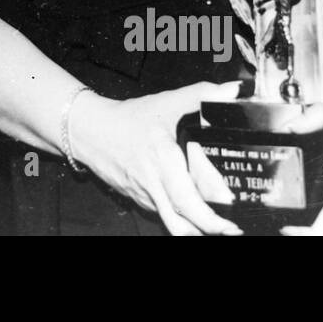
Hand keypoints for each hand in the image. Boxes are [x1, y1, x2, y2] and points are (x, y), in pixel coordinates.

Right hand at [72, 81, 242, 235]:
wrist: (90, 131)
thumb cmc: (129, 119)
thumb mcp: (167, 102)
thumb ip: (203, 95)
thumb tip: (233, 91)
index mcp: (165, 157)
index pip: (191, 186)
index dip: (213, 200)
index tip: (230, 205)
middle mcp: (156, 181)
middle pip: (185, 215)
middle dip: (211, 226)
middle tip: (231, 229)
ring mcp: (147, 195)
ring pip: (174, 223)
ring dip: (197, 230)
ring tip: (218, 231)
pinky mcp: (140, 201)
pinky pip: (164, 215)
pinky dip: (182, 220)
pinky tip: (195, 218)